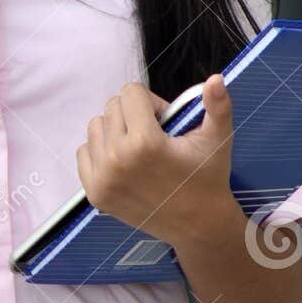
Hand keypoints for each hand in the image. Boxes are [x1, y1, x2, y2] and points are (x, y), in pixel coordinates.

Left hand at [75, 75, 234, 244]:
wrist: (197, 225)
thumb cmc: (208, 177)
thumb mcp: (218, 139)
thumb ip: (217, 106)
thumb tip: (215, 77)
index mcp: (145, 143)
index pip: (131, 93)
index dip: (152, 103)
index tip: (166, 123)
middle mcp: (117, 159)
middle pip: (112, 107)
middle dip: (134, 114)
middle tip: (155, 136)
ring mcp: (102, 178)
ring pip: (96, 126)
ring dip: (115, 130)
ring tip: (138, 148)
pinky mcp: (94, 193)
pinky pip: (83, 152)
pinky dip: (101, 150)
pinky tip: (124, 162)